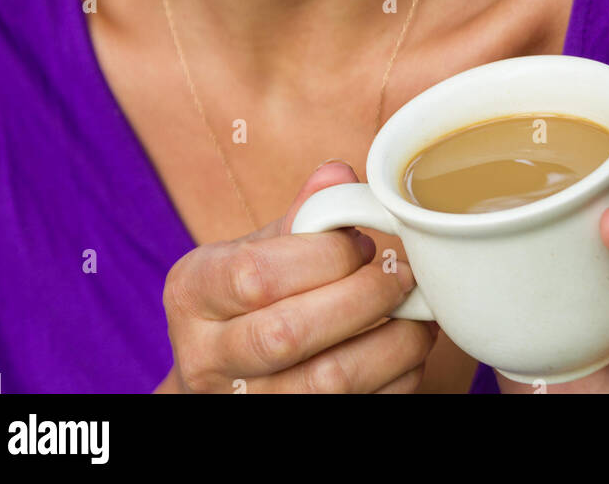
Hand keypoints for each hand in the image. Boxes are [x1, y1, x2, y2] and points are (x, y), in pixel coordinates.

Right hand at [155, 161, 438, 392]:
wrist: (223, 376)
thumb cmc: (245, 299)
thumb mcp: (254, 249)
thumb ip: (299, 215)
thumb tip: (340, 176)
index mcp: (193, 292)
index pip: (256, 274)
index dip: (323, 257)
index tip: (360, 244)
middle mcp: (206, 356)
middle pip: (288, 333)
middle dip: (362, 297)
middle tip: (399, 274)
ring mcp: (246, 404)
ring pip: (327, 383)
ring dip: (392, 342)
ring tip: (415, 310)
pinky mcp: (289, 431)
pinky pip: (355, 409)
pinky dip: (395, 378)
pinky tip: (405, 348)